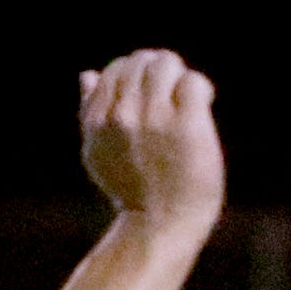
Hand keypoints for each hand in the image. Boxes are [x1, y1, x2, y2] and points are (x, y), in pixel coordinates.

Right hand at [78, 50, 222, 241]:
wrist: (160, 228)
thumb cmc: (133, 194)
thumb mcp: (100, 154)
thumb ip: (91, 112)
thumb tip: (87, 74)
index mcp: (99, 119)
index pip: (114, 70)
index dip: (135, 73)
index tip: (152, 90)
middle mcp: (123, 115)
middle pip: (140, 62)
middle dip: (158, 69)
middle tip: (175, 88)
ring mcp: (155, 119)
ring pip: (166, 65)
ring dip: (179, 75)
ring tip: (188, 96)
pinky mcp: (187, 127)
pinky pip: (192, 83)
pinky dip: (200, 88)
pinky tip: (203, 102)